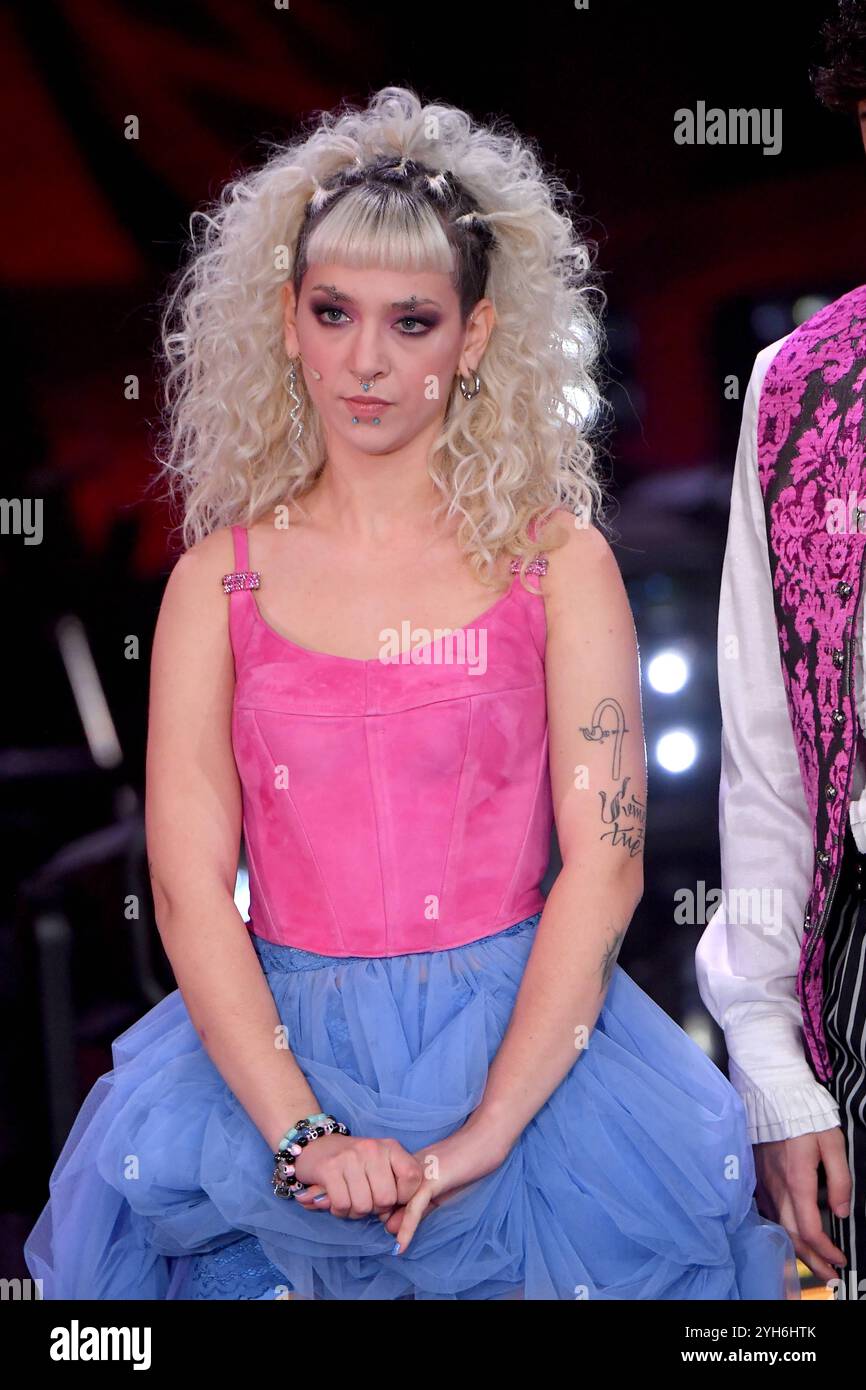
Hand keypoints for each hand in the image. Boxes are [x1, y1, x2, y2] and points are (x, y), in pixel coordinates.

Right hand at [287, 1134, 423, 1218]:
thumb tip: (400, 1224)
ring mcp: (350, 1157)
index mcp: (390, 1147)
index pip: (412, 1177)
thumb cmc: (355, 1163)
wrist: (317, 1145)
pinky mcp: (329, 1168)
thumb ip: (395, 1188)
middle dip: (376, 1208)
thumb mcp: (380, 1166)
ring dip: (355, 1212)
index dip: (404, 1196)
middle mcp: (372, 1148)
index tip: (392, 1197)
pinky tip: (337, 1201)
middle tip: (366, 1199)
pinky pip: (342, 1205)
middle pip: (386, 1199)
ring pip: (363, 1206)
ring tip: (351, 1199)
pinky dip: (340, 1211)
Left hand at [375, 1121, 506, 1253]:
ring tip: (396, 1243)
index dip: (386, 1211)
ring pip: (397, 1203)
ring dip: (393, 1224)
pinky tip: (400, 1245)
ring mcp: (419, 1173)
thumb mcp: (440, 1192)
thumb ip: (419, 1207)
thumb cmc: (467, 1164)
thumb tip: (390, 1227)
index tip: (388, 1223)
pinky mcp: (432, 1179)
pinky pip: (415, 1207)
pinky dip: (407, 1228)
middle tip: (393, 1231)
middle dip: (387, 1216)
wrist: (485, 1139)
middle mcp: (407, 1168)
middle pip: (388, 1199)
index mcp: (408, 1168)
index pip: (387, 1194)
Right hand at [753, 1126, 850, 1283]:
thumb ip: (840, 1179)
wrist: (771, 1093)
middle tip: (830, 1276)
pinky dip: (782, 1231)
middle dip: (813, 1261)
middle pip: (792, 1236)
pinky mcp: (757, 1177)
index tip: (841, 1259)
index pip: (810, 1229)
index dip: (826, 1250)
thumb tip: (840, 1211)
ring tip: (813, 1262)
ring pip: (778, 1227)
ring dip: (796, 1250)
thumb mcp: (832, 1143)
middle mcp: (776, 1187)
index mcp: (796, 1180)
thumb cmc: (804, 1116)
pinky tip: (790, 1235)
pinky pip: (768, 1213)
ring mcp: (764, 1183)